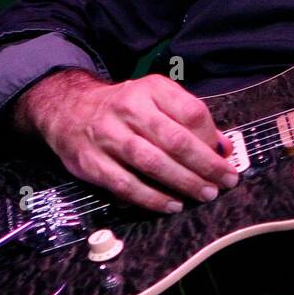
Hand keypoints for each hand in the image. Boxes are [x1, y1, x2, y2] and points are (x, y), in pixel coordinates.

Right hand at [14, 70, 239, 213]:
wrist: (68, 108)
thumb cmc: (124, 109)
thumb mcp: (157, 99)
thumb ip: (190, 120)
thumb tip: (224, 148)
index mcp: (151, 89)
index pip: (191, 112)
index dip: (212, 139)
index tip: (225, 158)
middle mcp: (129, 108)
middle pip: (175, 140)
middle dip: (205, 165)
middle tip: (224, 183)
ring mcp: (107, 135)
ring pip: (152, 162)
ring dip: (183, 182)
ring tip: (204, 194)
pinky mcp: (91, 161)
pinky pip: (126, 184)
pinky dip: (152, 198)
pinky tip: (172, 205)